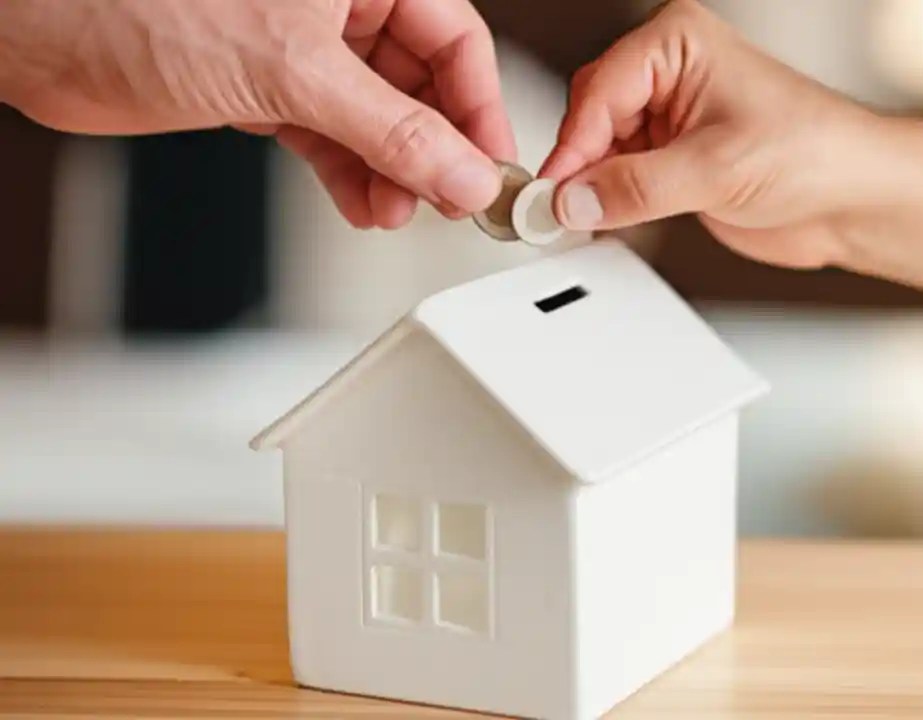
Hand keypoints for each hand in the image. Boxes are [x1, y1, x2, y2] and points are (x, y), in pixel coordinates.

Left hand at [0, 0, 515, 228]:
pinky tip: (362, 203)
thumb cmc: (143, 3)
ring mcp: (302, 47)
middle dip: (432, 147)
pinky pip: (332, 136)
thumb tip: (460, 172)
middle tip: (447, 199)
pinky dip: (349, 174)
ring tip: (396, 209)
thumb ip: (394, 131)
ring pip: (377, 116)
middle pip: (421, 82)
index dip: (477, 106)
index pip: (454, 37)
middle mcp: (337, 5)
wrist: (45, 35)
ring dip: (392, 171)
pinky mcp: (269, 87)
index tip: (489, 165)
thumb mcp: (298, 72)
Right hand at [540, 0, 892, 268]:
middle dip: (579, 165)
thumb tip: (576, 200)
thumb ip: (639, 186)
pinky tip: (605, 221)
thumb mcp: (717, 169)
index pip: (600, 89)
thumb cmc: (817, 153)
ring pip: (599, 150)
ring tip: (581, 222)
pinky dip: (609, 202)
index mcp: (679, 42)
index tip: (554, 190)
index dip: (573, 144)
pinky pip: (620, 177)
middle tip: (561, 211)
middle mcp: (670, 73)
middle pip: (590, 116)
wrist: (854, 200)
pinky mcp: (673, 159)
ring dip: (592, 188)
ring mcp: (669, 117)